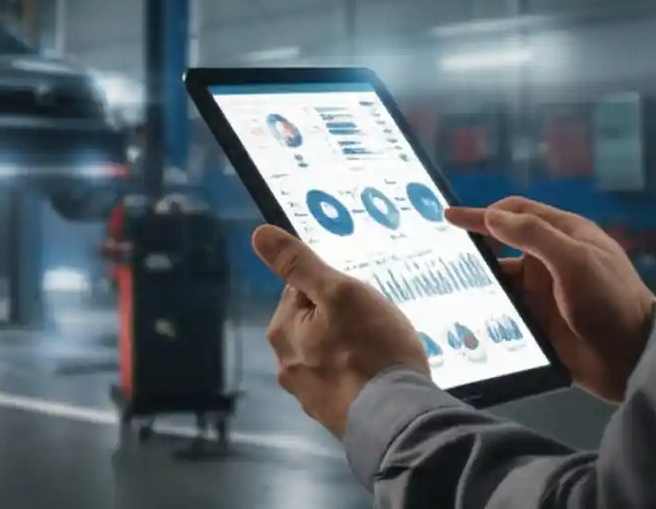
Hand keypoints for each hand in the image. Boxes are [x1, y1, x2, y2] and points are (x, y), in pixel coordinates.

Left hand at [253, 225, 428, 437]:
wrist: (397, 420)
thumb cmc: (371, 349)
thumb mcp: (339, 292)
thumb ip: (299, 264)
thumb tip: (259, 234)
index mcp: (282, 330)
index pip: (301, 290)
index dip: (333, 289)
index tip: (358, 300)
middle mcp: (286, 364)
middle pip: (315, 323)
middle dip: (342, 319)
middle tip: (374, 325)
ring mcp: (307, 394)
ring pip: (328, 353)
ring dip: (350, 348)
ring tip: (380, 352)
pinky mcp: (331, 415)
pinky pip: (342, 381)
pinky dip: (357, 375)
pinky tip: (378, 378)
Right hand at [445, 197, 655, 401]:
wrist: (634, 360)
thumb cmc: (610, 302)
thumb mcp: (574, 261)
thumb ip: (534, 235)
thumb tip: (492, 216)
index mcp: (565, 235)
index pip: (516, 212)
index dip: (483, 213)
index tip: (449, 219)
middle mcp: (551, 259)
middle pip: (502, 245)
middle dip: (473, 248)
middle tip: (437, 254)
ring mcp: (544, 292)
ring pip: (500, 280)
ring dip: (477, 283)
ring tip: (441, 289)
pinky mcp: (538, 322)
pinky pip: (504, 310)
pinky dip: (485, 310)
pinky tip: (463, 316)